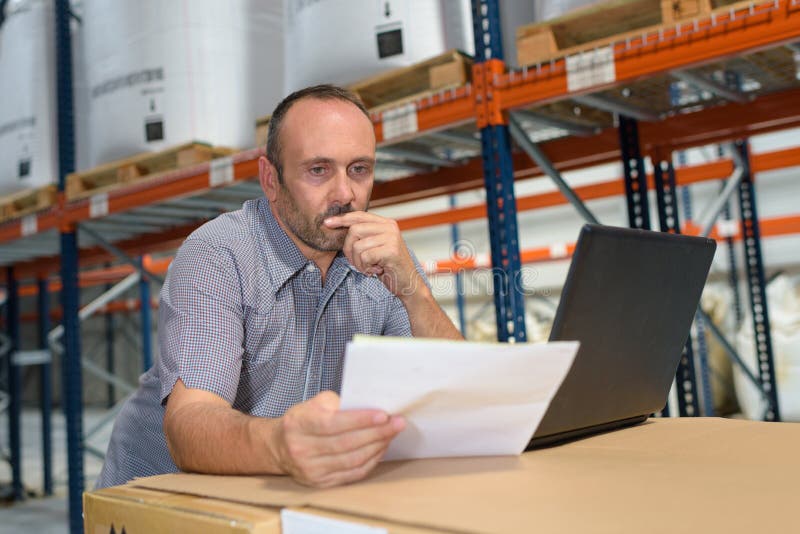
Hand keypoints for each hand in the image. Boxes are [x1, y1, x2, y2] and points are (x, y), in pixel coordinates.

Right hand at [270, 391, 404, 487]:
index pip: (333, 424)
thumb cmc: (302, 421)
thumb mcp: (312, 404)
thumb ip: (336, 403)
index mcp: (299, 425)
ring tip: (392, 434)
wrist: (279, 447)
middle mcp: (302, 449)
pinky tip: (380, 448)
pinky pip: (353, 473)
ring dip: (377, 446)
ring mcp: (311, 470)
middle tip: (397, 423)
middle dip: (377, 433)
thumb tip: (368, 405)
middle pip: (346, 443)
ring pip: (352, 460)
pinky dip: (371, 461)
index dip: (360, 420)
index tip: (383, 415)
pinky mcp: (321, 483)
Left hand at [324, 211, 422, 297]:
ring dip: (358, 262)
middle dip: (349, 250)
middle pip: (354, 231)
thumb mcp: (376, 247)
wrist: (408, 285)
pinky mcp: (391, 250)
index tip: (327, 223)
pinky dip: (366, 267)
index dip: (342, 219)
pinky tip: (376, 271)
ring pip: (357, 246)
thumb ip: (364, 236)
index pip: (359, 216)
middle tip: (358, 263)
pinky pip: (365, 256)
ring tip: (370, 268)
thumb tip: (338, 226)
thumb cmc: (389, 267)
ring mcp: (391, 237)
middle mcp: (390, 227)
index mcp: (386, 223)